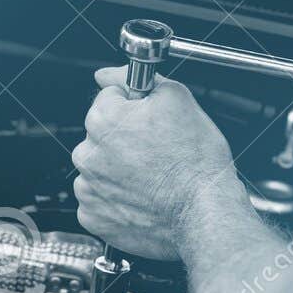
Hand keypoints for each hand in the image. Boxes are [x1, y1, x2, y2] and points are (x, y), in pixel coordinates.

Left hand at [72, 67, 239, 259]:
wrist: (204, 213)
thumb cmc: (196, 161)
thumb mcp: (177, 99)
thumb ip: (134, 79)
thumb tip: (106, 75)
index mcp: (103, 120)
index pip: (109, 99)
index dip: (135, 108)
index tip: (152, 123)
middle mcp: (88, 154)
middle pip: (101, 135)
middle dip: (124, 139)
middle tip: (156, 153)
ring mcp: (89, 189)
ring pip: (99, 168)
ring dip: (118, 170)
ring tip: (151, 178)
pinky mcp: (93, 218)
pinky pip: (99, 200)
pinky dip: (115, 200)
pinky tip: (141, 198)